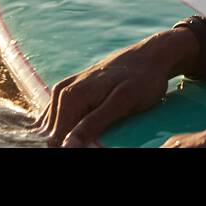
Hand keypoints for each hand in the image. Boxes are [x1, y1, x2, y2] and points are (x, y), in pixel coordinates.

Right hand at [33, 28, 197, 147]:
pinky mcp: (72, 93)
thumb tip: (67, 146)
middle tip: (100, 139)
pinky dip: (70, 129)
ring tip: (97, 135)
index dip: (71, 149)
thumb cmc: (142, 78)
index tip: (94, 145)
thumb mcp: (122, 102)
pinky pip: (61, 119)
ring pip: (56, 128)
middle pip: (54, 135)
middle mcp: (61, 93)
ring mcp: (65, 92)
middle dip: (71, 143)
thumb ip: (93, 124)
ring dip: (70, 138)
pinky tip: (87, 131)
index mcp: (69, 97)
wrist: (152, 56)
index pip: (55, 139)